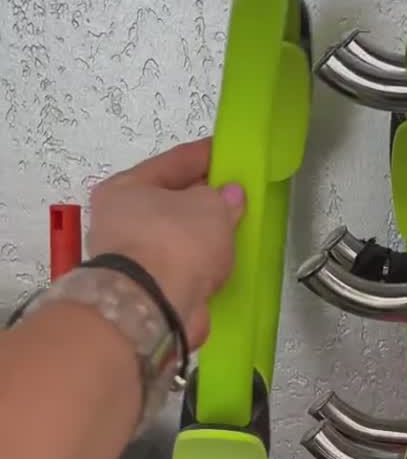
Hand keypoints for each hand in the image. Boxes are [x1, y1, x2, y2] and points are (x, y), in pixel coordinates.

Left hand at [89, 139, 244, 347]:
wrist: (153, 307)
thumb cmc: (174, 242)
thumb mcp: (210, 206)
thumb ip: (223, 196)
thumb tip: (229, 195)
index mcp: (124, 187)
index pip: (173, 161)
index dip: (205, 154)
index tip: (228, 150)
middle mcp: (120, 221)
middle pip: (170, 201)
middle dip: (202, 197)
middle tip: (235, 191)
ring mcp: (131, 259)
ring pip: (175, 236)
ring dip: (201, 234)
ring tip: (234, 227)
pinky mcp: (146, 289)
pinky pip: (180, 266)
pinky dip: (199, 263)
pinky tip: (222, 261)